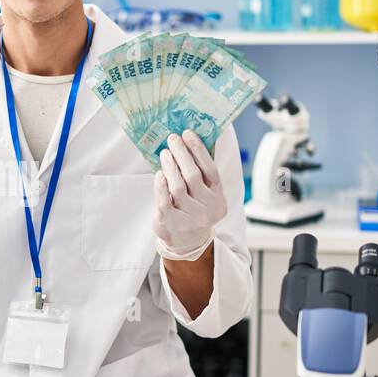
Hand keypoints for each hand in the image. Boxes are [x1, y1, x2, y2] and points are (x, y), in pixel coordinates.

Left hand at [155, 129, 226, 259]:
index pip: (210, 170)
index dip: (198, 150)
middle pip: (193, 176)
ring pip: (178, 187)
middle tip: (173, 139)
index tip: (188, 134)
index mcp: (218, 198)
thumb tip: (187, 142)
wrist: (188, 242)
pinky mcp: (172, 224)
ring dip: (170, 166)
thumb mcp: (204, 195)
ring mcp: (190, 218)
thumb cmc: (194, 209)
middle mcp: (207, 209)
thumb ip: (200, 174)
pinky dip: (160, 185)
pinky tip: (159, 173)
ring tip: (165, 153)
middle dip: (182, 154)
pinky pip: (164, 200)